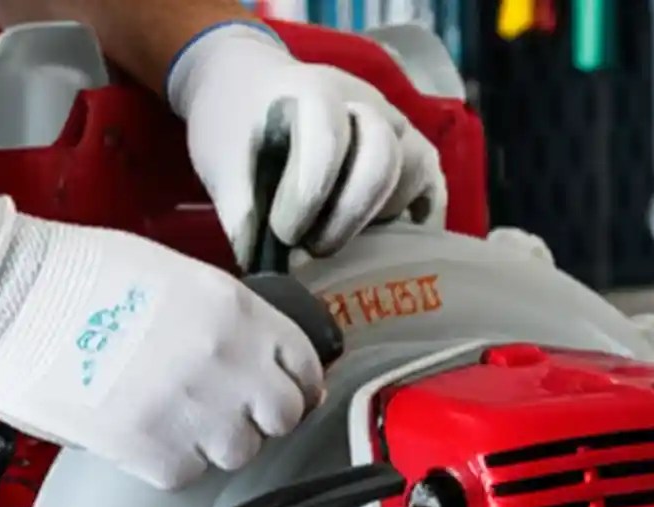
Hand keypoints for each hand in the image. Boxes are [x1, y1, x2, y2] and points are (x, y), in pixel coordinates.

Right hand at [0, 192, 324, 489]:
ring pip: (239, 451)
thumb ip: (219, 318)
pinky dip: (170, 462)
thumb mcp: (171, 274)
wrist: (3, 296)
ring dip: (215, 442)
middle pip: (283, 416)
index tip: (284, 391)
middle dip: (260, 417)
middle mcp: (224, 359)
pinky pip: (187, 474)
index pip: (303, 363)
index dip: (296, 383)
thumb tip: (244, 356)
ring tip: (177, 420)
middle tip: (228, 410)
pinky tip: (145, 434)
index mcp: (232, 307)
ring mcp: (192, 407)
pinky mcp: (151, 449)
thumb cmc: (68, 273)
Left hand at [166, 22, 447, 267]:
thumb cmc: (235, 127)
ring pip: (414, 170)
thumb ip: (241, 211)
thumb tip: (265, 270)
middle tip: (314, 248)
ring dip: (381, 215)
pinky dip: (418, 219)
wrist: (251, 90)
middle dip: (350, 215)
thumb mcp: (222, 161)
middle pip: (383, 157)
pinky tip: (387, 244)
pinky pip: (431, 186)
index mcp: (312, 93)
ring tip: (341, 239)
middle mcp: (364, 103)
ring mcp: (394, 124)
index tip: (283, 234)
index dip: (309, 195)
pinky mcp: (411, 150)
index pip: (328, 140)